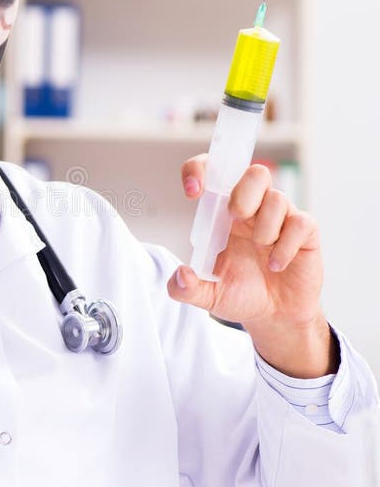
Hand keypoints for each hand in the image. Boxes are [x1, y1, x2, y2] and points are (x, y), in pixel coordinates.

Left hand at [166, 155, 337, 377]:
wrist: (274, 317)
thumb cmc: (241, 295)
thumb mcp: (207, 296)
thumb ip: (186, 288)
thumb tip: (181, 275)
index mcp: (224, 215)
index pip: (214, 174)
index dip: (201, 170)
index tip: (192, 190)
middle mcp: (254, 210)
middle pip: (255, 174)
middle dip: (243, 193)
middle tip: (236, 218)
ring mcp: (281, 219)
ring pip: (278, 198)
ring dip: (265, 228)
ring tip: (261, 250)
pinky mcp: (305, 234)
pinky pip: (300, 222)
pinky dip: (286, 246)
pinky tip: (276, 264)